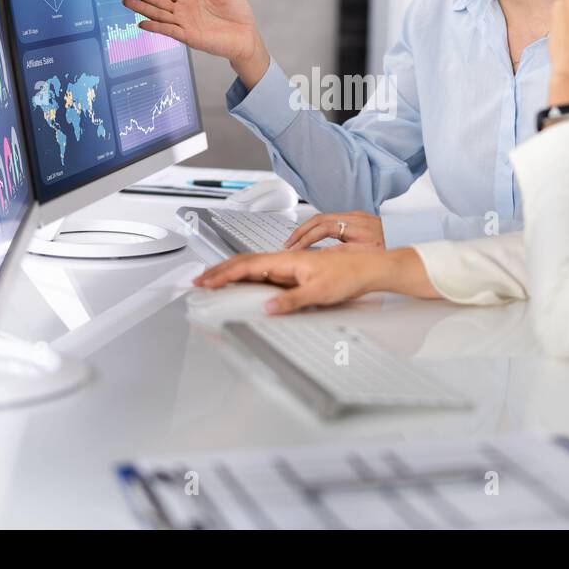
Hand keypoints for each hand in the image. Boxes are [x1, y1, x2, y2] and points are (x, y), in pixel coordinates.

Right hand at [122, 0, 269, 86]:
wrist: (247, 37)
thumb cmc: (239, 15)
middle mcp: (184, 11)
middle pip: (157, 1)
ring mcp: (185, 24)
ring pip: (159, 15)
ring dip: (143, 9)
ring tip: (127, 2)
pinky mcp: (189, 36)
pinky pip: (169, 30)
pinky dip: (155, 27)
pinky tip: (142, 23)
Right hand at [193, 249, 382, 312]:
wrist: (368, 268)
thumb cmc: (349, 276)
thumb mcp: (319, 294)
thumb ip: (291, 301)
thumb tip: (268, 307)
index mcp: (288, 261)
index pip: (248, 266)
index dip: (224, 274)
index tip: (207, 281)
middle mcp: (286, 261)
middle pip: (245, 263)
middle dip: (220, 272)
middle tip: (200, 281)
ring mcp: (289, 267)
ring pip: (253, 267)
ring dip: (230, 273)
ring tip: (213, 281)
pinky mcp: (295, 273)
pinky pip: (264, 274)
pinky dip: (246, 277)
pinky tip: (242, 285)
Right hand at [284, 211, 384, 250]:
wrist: (409, 240)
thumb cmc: (390, 248)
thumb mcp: (364, 254)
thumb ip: (340, 252)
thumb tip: (318, 254)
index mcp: (354, 224)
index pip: (321, 227)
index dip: (305, 238)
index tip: (293, 248)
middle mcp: (354, 216)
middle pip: (319, 219)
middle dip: (300, 231)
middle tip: (288, 244)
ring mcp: (356, 217)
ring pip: (324, 218)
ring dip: (308, 229)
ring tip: (297, 241)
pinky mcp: (359, 220)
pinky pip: (332, 221)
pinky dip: (319, 229)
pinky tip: (316, 238)